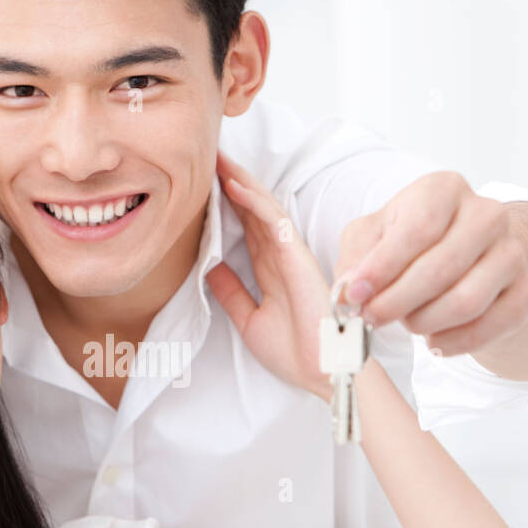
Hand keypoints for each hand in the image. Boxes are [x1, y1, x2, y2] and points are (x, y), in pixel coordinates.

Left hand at [206, 150, 337, 400]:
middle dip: (231, 182)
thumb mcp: (250, 320)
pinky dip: (253, 200)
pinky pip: (273, 221)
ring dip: (240, 181)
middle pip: (252, 210)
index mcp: (271, 269)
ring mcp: (290, 253)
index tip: (203, 184)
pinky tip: (233, 184)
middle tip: (207, 156)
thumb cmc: (296, 351)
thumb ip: (232, 294)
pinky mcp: (298, 256)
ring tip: (217, 158)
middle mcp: (281, 255)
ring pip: (262, 206)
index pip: (245, 227)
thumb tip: (210, 269)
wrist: (324, 371)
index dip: (227, 204)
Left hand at [337, 171, 527, 356]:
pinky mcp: (525, 289)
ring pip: (466, 301)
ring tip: (407, 323)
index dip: (382, 268)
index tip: (354, 296)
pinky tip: (433, 341)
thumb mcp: (371, 237)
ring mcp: (512, 251)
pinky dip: (455, 342)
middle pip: (441, 268)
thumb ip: (356, 259)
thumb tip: (348, 292)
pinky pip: (491, 326)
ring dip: (425, 323)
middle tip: (372, 319)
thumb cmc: (406, 244)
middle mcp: (487, 214)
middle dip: (398, 302)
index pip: (417, 230)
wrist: (459, 261)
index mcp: (444, 190)